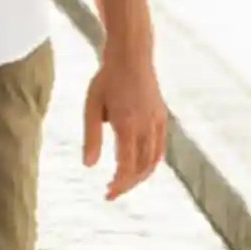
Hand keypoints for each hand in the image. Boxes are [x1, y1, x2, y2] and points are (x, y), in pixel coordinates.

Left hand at [82, 51, 166, 199]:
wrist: (131, 56)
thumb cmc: (106, 79)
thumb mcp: (91, 107)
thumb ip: (91, 137)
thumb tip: (88, 166)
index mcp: (128, 125)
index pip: (127, 166)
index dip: (119, 184)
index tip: (107, 193)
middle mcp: (147, 126)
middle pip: (142, 167)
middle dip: (128, 184)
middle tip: (111, 193)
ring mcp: (158, 121)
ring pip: (154, 160)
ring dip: (140, 176)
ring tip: (123, 182)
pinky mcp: (162, 117)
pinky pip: (159, 147)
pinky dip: (150, 162)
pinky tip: (137, 166)